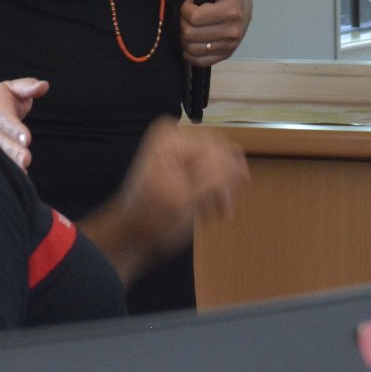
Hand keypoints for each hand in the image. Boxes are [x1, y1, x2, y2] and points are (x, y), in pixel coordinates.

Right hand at [0, 77, 48, 168]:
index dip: (15, 129)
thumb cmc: (1, 99)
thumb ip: (28, 87)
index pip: (6, 119)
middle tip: (26, 160)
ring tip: (22, 172)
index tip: (27, 139)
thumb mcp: (13, 87)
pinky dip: (4, 170)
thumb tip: (44, 85)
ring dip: (9, 163)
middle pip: (0, 139)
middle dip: (13, 150)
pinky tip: (16, 180)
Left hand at [116, 119, 249, 249]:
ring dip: (219, 192)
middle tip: (224, 210)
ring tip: (214, 214)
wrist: (132, 233)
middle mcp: (174, 138)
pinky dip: (211, 192)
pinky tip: (205, 210)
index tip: (234, 196)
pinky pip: (210, 172)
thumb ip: (214, 177)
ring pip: (218, 166)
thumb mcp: (186, 199)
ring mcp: (178, 151)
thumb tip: (239, 158)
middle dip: (223, 184)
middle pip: (218, 155)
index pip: (216, 148)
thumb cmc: (151, 219)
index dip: (228, 172)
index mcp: (171, 139)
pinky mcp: (182, 163)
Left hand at [179, 0, 250, 66]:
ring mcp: (228, 46)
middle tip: (188, 16)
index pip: (194, 18)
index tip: (190, 3)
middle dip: (183, 23)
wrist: (246, 10)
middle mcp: (231, 32)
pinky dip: (190, 54)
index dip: (186, 9)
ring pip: (192, 49)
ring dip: (185, 38)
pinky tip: (192, 42)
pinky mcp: (224, 55)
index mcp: (230, 12)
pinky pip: (199, 61)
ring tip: (190, 27)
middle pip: (190, 34)